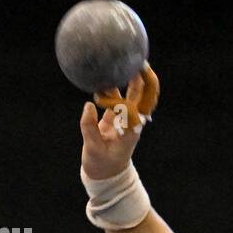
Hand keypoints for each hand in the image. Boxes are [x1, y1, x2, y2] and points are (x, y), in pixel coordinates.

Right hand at [79, 64, 159, 180]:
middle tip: (139, 60)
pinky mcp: (115, 115)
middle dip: (144, 78)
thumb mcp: (94, 150)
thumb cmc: (102, 164)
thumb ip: (89, 128)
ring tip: (124, 58)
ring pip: (132, 93)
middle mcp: (132, 120)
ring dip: (129, 77)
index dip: (132, 92)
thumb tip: (88, 106)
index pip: (136, 106)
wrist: (105, 174)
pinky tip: (105, 70)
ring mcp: (125, 116)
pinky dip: (112, 84)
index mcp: (131, 129)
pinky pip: (116, 96)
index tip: (122, 82)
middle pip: (144, 96)